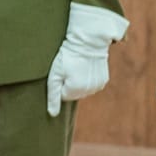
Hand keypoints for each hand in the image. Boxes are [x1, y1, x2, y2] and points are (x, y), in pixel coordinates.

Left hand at [46, 2, 128, 116]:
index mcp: (75, 90)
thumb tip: (52, 114)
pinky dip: (87, 78)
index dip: (60, 83)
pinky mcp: (103, 81)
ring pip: (82, 90)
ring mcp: (98, 86)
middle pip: (73, 94)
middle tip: (69, 68)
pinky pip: (91, 85)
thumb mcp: (55, 74)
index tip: (62, 71)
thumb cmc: (67, 56)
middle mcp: (89, 91)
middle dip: (69, 83)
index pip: (62, 96)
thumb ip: (53, 95)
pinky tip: (86, 67)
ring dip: (79, 81)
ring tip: (78, 66)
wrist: (88, 41)